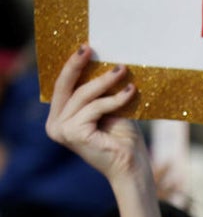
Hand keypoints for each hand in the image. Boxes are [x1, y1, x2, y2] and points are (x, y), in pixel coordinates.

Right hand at [45, 44, 148, 185]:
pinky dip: (115, 98)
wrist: (133, 168)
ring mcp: (61, 130)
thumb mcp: (111, 110)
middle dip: (77, 65)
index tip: (85, 48)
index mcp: (60, 119)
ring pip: (84, 95)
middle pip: (65, 87)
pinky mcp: (73, 133)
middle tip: (90, 48)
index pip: (63, 88)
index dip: (72, 67)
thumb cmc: (125, 141)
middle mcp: (55, 125)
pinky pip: (95, 107)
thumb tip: (102, 63)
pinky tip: (130, 91)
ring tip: (123, 70)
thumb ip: (101, 93)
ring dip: (105, 81)